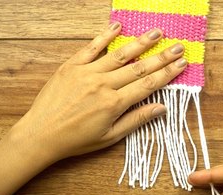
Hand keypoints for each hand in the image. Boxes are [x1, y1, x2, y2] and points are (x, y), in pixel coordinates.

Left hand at [10, 22, 186, 160]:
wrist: (40, 134)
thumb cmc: (76, 140)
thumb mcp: (109, 137)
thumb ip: (136, 120)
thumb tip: (161, 108)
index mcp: (114, 104)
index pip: (148, 84)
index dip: (167, 74)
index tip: (182, 64)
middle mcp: (103, 84)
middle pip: (139, 67)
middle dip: (161, 57)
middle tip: (178, 46)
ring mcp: (87, 72)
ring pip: (119, 54)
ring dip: (140, 43)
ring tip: (157, 33)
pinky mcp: (71, 66)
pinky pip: (91, 47)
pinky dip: (105, 36)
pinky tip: (117, 26)